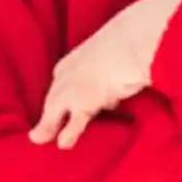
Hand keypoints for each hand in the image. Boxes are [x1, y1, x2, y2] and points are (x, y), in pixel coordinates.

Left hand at [30, 0, 181, 148]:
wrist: (136, 37)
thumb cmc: (135, 38)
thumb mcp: (123, 48)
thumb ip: (123, 58)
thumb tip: (141, 60)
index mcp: (77, 57)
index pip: (62, 77)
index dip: (61, 91)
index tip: (60, 104)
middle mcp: (70, 71)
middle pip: (54, 96)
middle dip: (49, 112)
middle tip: (43, 129)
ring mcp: (73, 86)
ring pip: (55, 110)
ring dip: (49, 126)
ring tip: (41, 139)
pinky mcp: (83, 100)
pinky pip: (73, 122)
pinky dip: (69, 133)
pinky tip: (64, 145)